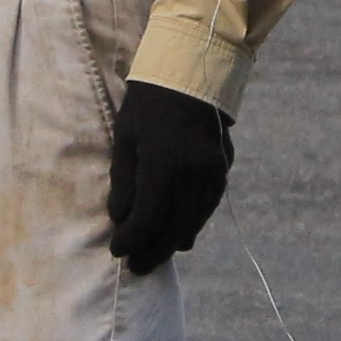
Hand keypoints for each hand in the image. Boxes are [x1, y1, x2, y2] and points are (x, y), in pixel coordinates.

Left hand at [105, 82, 233, 272]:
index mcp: (163, 164)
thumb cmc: (146, 105)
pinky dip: (194, 221)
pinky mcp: (224, 166)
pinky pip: (209, 204)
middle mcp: (193, 172)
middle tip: (138, 268)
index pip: (147, 218)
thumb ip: (123, 183)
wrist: (189, 72)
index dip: (131, 240)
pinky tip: (182, 232)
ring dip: (176, 241)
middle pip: (175, 227)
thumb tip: (120, 220)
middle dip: (154, 251)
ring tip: (158, 254)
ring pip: (196, 219)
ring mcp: (213, 170)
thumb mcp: (125, 140)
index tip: (116, 251)